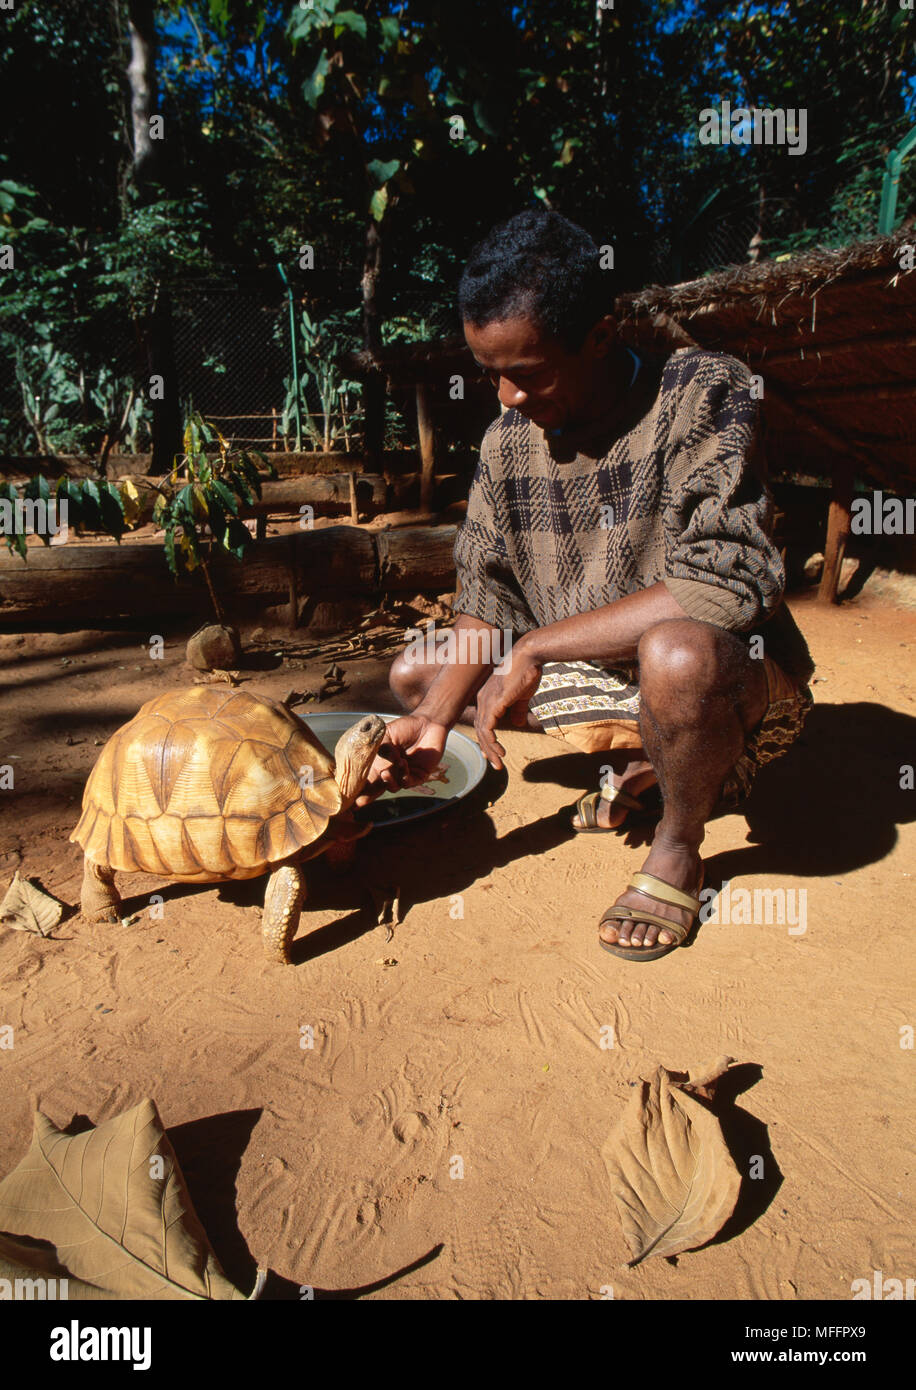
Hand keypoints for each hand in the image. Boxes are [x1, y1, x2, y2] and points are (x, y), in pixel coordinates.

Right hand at [354, 713, 448, 805]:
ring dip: (388, 781)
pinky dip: (403, 776)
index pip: (368, 777)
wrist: (427, 723)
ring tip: (387, 772)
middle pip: (378, 787)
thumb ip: (379, 749)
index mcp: (380, 762)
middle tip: (362, 800)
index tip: (350, 798)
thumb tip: (375, 767)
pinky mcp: (418, 776)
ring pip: (392, 787)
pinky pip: (407, 782)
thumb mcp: (386, 735)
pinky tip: (403, 764)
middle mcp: (391, 770)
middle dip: (369, 795)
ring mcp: (403, 775)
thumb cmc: (405, 728)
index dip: (360, 788)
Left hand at [474, 644, 541, 770]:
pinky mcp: (494, 703)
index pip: (483, 722)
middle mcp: (483, 699)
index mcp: (488, 696)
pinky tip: (500, 752)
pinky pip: (487, 729)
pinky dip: (492, 743)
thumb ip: (517, 709)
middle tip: (494, 763)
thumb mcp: (522, 695)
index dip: (487, 738)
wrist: (529, 655)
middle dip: (487, 748)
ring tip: (498, 763)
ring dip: (490, 750)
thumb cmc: (527, 671)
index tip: (492, 752)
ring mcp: (487, 701)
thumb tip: (517, 724)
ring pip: (482, 732)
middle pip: (480, 729)